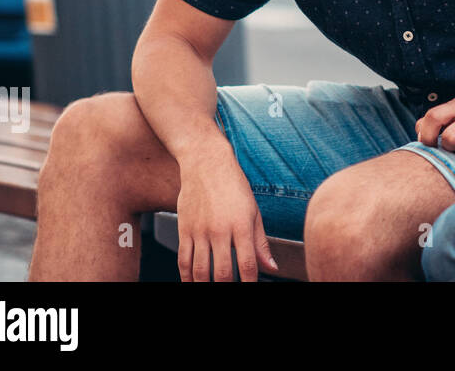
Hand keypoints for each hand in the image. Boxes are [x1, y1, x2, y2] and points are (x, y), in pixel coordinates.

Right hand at [175, 141, 277, 281]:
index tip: (251, 289)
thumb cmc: (234, 186)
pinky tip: (192, 282)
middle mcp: (220, 230)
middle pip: (222, 273)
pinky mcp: (184, 229)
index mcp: (242, 226)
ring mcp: (200, 231)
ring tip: (211, 289)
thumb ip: (261, 242)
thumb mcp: (254, 212)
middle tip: (230, 291)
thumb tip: (271, 267)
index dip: (249, 284)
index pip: (247, 265)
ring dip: (205, 286)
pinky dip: (186, 277)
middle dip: (226, 288)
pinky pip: (183, 260)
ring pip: (200, 271)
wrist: (206, 163)